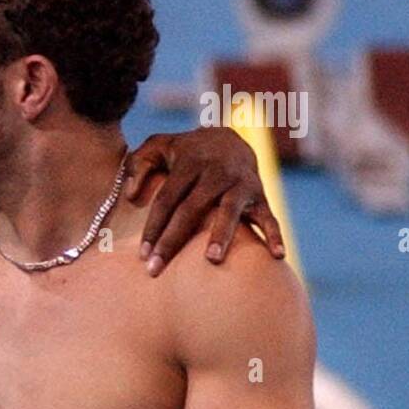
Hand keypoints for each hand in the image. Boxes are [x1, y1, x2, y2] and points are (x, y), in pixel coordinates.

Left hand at [125, 127, 285, 274]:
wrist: (229, 138)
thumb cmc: (183, 152)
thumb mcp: (157, 147)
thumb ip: (137, 165)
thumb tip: (131, 196)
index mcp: (188, 163)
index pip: (167, 199)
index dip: (154, 226)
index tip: (142, 254)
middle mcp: (215, 172)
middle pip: (191, 209)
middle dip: (173, 241)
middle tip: (156, 269)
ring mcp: (240, 183)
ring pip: (229, 211)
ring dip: (221, 235)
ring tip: (211, 260)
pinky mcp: (261, 194)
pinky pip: (269, 216)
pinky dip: (275, 234)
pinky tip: (278, 255)